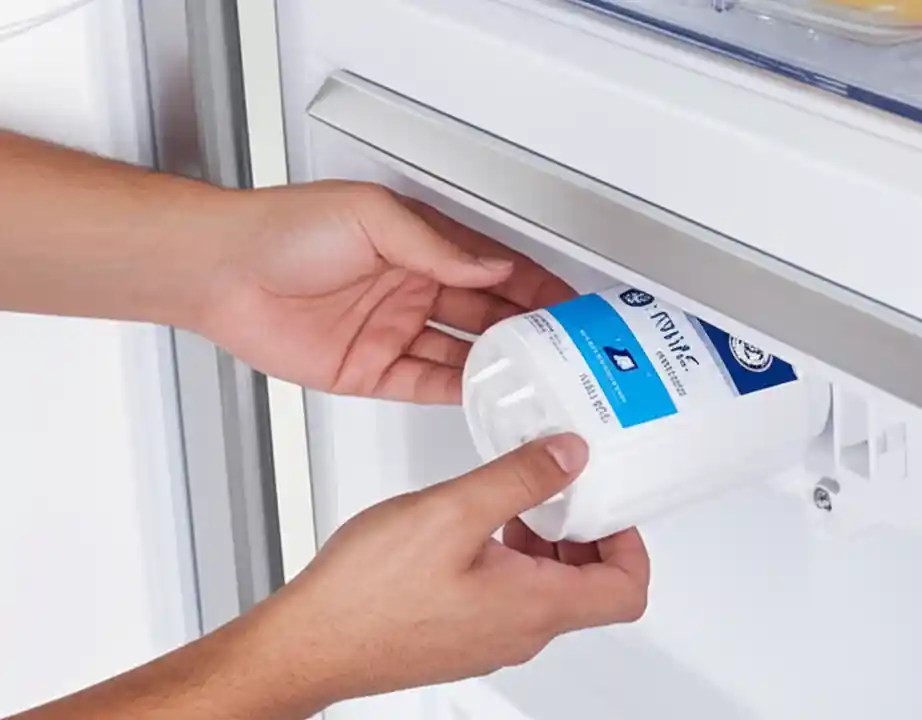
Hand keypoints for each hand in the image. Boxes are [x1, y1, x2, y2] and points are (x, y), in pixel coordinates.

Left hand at [198, 181, 574, 403]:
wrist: (219, 272)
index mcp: (421, 245)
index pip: (496, 267)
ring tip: (541, 380)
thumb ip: (437, 247)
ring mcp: (395, 332)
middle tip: (570, 350)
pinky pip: (428, 385)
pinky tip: (490, 397)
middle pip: (488, 315)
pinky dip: (460, 393)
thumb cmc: (282, 228)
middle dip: (530, 331)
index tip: (571, 302)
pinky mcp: (372, 372)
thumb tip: (492, 265)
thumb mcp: (372, 216)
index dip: (536, 284)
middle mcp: (413, 289)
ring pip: (464, 354)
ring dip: (501, 365)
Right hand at [242, 433, 648, 707]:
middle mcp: (522, 631)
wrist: (309, 643)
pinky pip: (511, 596)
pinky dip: (512, 557)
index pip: (627, 589)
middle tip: (564, 490)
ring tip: (516, 501)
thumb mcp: (453, 510)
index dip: (630, 541)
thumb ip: (520, 478)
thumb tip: (570, 456)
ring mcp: (491, 638)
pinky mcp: (462, 636)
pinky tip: (474, 526)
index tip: (608, 500)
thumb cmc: (368, 593)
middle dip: (586, 532)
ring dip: (546, 542)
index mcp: (535, 605)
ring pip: (548, 590)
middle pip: (592, 589)